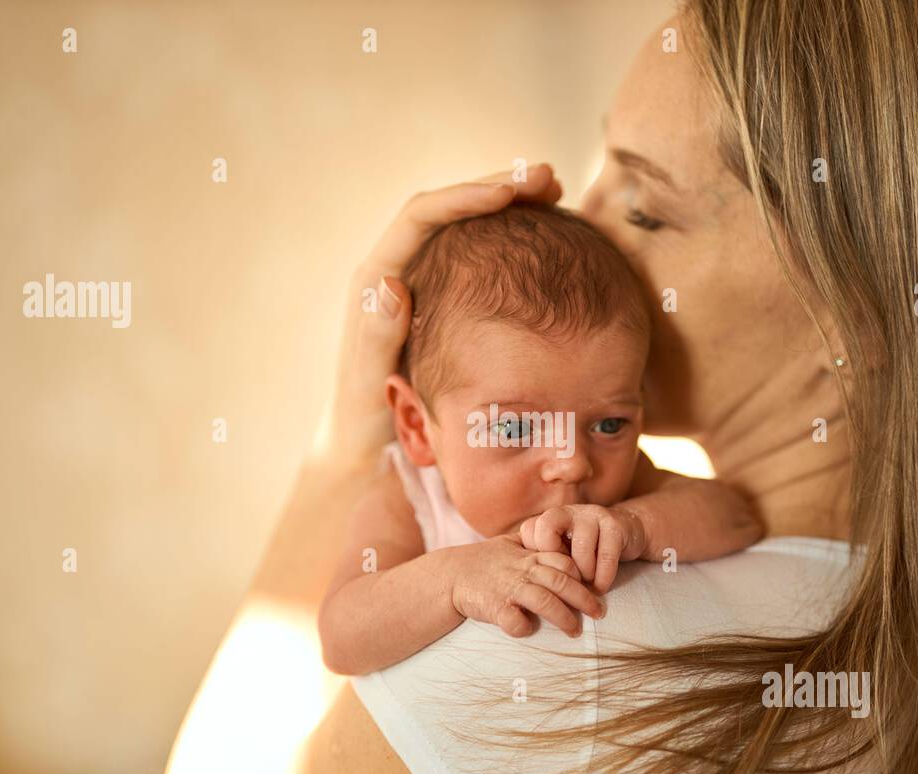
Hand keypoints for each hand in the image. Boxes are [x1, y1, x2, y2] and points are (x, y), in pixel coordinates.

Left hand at [320, 165, 563, 468]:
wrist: (363, 449)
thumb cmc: (364, 422)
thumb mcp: (368, 385)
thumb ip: (375, 339)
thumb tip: (392, 283)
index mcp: (377, 280)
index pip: (421, 216)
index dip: (466, 196)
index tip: (512, 192)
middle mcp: (399, 271)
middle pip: (449, 209)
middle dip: (498, 187)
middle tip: (548, 180)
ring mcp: (424, 284)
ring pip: (468, 228)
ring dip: (509, 207)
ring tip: (554, 195)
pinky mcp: (444, 302)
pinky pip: (480, 257)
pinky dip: (512, 242)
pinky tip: (548, 242)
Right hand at [449, 534, 603, 638]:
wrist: (451, 575)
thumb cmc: (485, 562)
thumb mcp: (511, 545)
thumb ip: (535, 545)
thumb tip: (563, 549)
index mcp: (529, 556)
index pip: (565, 562)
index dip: (582, 577)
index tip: (595, 590)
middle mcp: (523, 570)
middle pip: (562, 582)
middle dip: (585, 599)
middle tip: (600, 613)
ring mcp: (509, 589)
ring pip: (546, 602)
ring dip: (565, 618)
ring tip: (576, 631)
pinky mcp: (495, 608)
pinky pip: (515, 621)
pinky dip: (525, 628)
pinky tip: (529, 631)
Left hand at [519, 505, 646, 593]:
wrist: (625, 531)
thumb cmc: (584, 549)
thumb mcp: (561, 551)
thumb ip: (543, 559)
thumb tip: (527, 587)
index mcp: (549, 518)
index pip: (528, 531)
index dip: (536, 556)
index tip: (549, 573)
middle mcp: (568, 511)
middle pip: (547, 530)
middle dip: (556, 562)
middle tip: (567, 581)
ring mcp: (591, 515)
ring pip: (580, 547)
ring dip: (583, 574)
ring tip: (586, 586)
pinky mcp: (614, 525)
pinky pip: (605, 555)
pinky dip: (602, 578)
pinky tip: (600, 587)